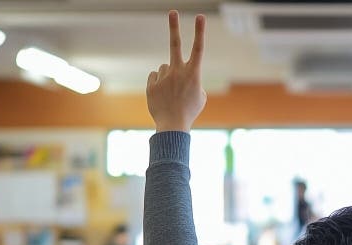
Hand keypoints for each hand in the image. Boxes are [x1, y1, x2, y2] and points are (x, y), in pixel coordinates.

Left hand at [146, 11, 206, 132]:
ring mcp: (163, 77)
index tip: (200, 16)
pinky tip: (162, 95)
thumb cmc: (190, 111)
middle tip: (173, 12)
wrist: (173, 126)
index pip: (198, 48)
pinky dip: (158, 84)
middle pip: (175, 44)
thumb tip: (182, 74)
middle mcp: (178, 72)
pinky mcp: (152, 84)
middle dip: (174, 27)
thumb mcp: (200, 96)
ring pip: (165, 68)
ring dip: (168, 76)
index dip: (200, 32)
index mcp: (193, 74)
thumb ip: (193, 80)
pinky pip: (155, 77)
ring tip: (171, 93)